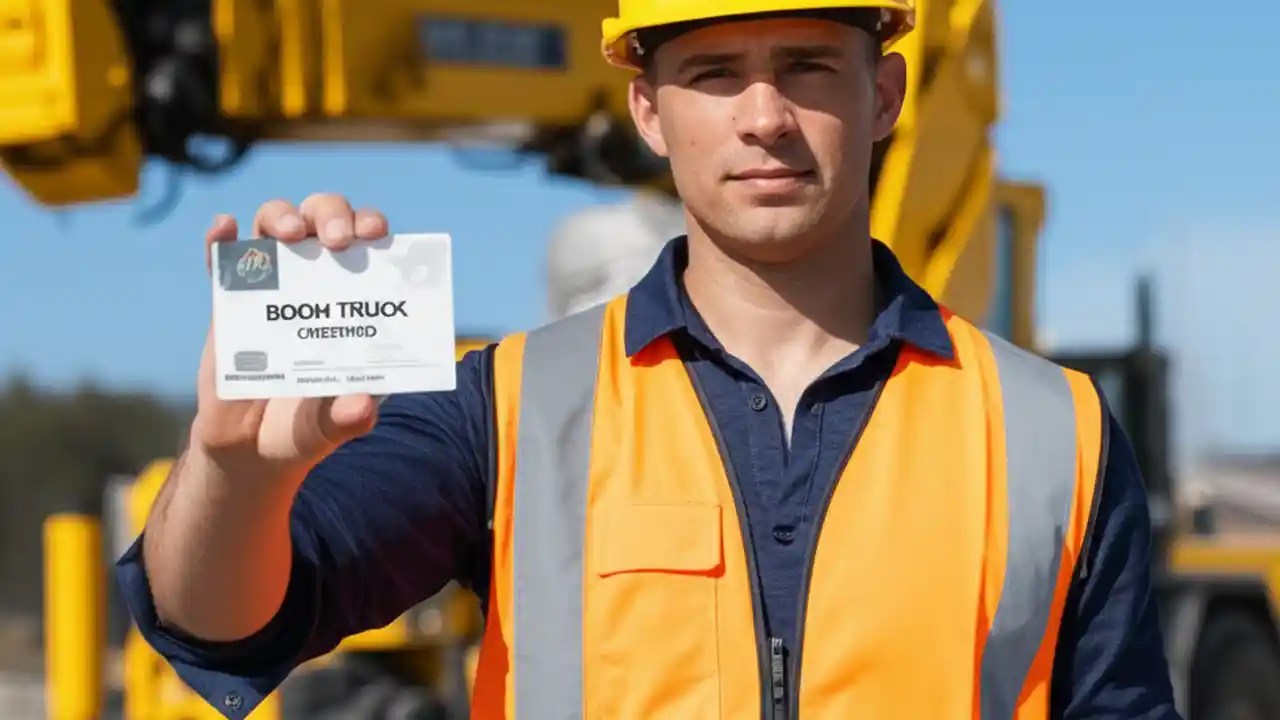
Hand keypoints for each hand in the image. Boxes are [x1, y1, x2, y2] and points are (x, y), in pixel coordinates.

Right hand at [191, 193, 390, 481]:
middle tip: (337, 240)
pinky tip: (224, 229)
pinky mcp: (229, 301)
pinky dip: (221, 239)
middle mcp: (317, 283)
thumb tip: (362, 407)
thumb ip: (346, 419)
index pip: (370, 247)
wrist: (248, 449)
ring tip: (287, 234)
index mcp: (354, 302)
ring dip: (281, 216)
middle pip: (324, 221)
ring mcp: (272, 287)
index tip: (377, 234)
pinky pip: (223, 260)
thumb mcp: (327, 428)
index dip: (373, 228)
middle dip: (332, 214)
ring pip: (275, 226)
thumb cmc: (303, 429)